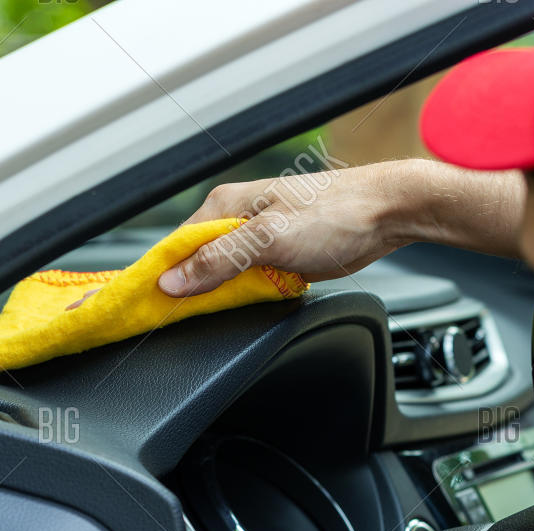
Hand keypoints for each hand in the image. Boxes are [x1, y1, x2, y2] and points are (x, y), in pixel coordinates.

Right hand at [156, 158, 525, 297]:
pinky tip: (237, 309)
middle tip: (171, 322)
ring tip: (200, 319)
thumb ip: (218, 261)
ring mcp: (256, 238)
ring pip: (219, 275)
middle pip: (194, 264)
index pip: (174, 248)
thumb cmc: (337, 213)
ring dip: (213, 296)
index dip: (159, 279)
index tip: (144, 308)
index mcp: (225, 205)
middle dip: (185, 292)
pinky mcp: (276, 254)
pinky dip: (238, 296)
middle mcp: (236, 218)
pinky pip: (244, 280)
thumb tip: (172, 282)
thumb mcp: (269, 240)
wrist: (390, 212)